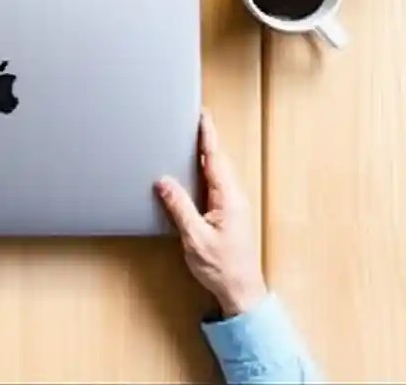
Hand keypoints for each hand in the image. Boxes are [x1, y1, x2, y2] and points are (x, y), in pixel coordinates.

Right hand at [155, 111, 267, 316]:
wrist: (241, 291)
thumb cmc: (222, 267)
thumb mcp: (194, 237)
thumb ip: (179, 207)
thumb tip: (164, 181)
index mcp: (228, 198)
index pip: (214, 159)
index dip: (207, 135)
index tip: (201, 115)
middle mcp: (233, 197)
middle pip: (217, 160)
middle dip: (206, 138)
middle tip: (194, 119)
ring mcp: (233, 205)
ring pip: (217, 172)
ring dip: (206, 154)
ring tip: (193, 138)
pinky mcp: (228, 214)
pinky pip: (215, 184)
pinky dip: (205, 171)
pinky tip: (195, 171)